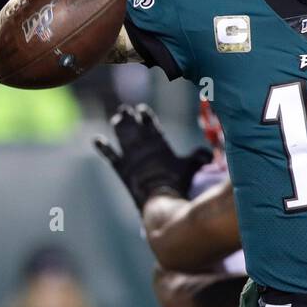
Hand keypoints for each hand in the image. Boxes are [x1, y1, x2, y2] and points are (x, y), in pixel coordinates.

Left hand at [93, 104, 211, 210]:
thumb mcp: (192, 166)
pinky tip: (97, 140)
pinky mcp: (121, 168)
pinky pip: (109, 154)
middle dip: (128, 116)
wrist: (161, 198)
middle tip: (125, 110)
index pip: (149, 121)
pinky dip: (103, 147)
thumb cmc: (178, 182)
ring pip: (121, 134)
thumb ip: (199, 156)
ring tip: (117, 119)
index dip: (145, 114)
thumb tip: (209, 154)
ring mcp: (130, 156)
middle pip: (132, 124)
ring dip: (118, 125)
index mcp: (158, 141)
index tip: (141, 109)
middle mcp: (142, 144)